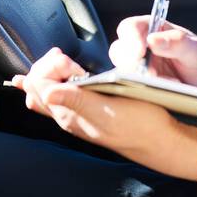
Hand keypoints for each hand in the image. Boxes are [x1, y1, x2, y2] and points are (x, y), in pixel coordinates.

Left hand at [7, 47, 196, 180]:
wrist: (159, 139)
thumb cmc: (139, 124)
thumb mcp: (107, 109)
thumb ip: (75, 99)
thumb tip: (47, 92)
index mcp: (68, 114)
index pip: (39, 86)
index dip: (49, 67)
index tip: (69, 60)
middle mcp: (67, 117)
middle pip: (37, 89)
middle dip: (46, 67)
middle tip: (66, 57)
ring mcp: (77, 116)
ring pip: (46, 93)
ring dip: (51, 73)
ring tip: (65, 62)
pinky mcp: (89, 114)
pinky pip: (62, 98)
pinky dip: (58, 82)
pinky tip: (65, 75)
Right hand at [110, 16, 196, 99]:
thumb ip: (178, 42)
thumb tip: (152, 40)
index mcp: (153, 31)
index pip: (130, 28)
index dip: (130, 38)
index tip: (140, 52)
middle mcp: (142, 50)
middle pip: (120, 52)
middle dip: (131, 64)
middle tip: (150, 75)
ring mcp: (141, 72)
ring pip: (124, 75)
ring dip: (142, 82)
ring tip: (169, 85)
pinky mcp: (143, 91)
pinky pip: (134, 93)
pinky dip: (147, 95)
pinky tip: (166, 96)